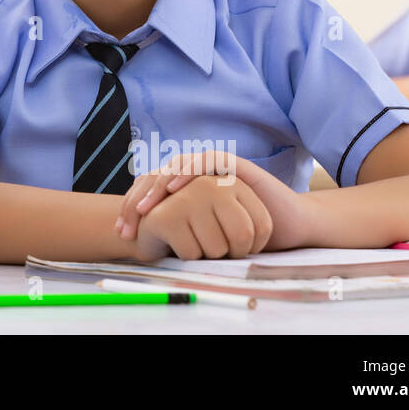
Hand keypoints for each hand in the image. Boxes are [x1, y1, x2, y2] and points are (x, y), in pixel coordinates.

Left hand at [116, 151, 311, 251]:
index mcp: (186, 192)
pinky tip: (176, 188)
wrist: (286, 228)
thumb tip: (141, 249)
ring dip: (157, 184)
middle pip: (158, 177)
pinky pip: (206, 160)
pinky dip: (188, 171)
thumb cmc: (244, 238)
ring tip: (144, 206)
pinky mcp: (233, 165)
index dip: (132, 209)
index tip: (122, 233)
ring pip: (177, 165)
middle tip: (127, 222)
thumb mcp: (203, 238)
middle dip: (138, 199)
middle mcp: (197, 177)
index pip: (151, 192)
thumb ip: (180, 236)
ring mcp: (214, 169)